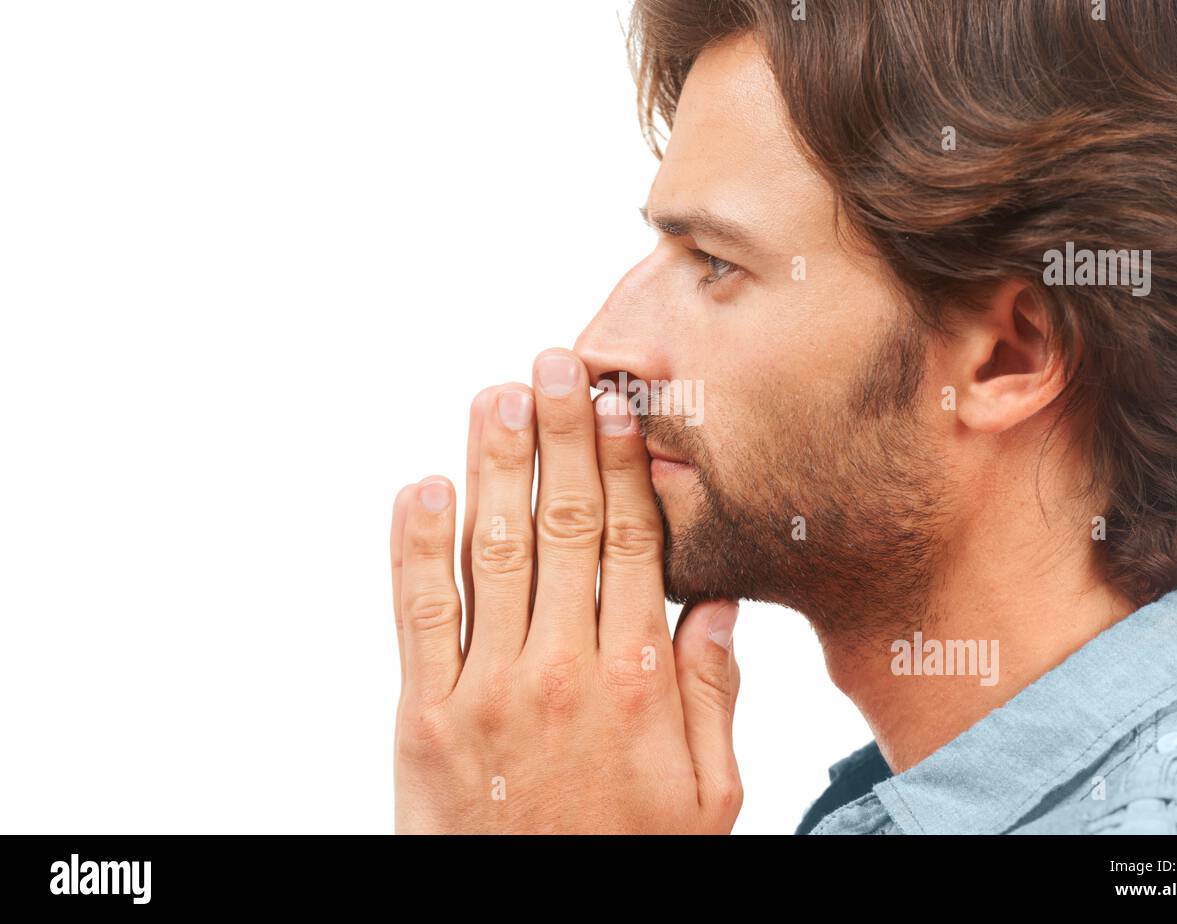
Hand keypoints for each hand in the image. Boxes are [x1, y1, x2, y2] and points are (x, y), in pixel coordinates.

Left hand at [389, 349, 741, 832]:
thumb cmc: (629, 859)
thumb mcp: (706, 794)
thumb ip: (712, 693)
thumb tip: (714, 603)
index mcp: (638, 680)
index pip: (633, 543)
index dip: (624, 466)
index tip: (617, 405)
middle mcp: (562, 668)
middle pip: (564, 526)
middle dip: (559, 436)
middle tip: (554, 364)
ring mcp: (486, 687)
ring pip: (491, 550)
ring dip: (493, 465)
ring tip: (496, 395)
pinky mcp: (425, 715)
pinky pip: (418, 613)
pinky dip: (415, 545)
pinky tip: (422, 485)